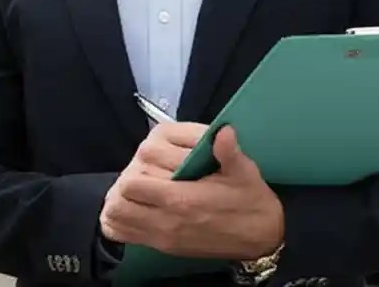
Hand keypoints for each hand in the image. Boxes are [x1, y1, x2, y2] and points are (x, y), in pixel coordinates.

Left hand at [100, 125, 283, 260]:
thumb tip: (223, 130)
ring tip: (138, 191)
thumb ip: (229, 151)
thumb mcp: (244, 172)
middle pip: (119, 202)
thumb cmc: (250, 200)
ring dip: (121, 202)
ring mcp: (163, 237)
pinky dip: (122, 222)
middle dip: (126, 184)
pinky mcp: (164, 248)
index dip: (138, 168)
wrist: (261, 236)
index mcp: (183, 199)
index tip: (155, 162)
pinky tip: (136, 210)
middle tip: (144, 174)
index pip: (132, 184)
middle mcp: (166, 221)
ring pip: (117, 219)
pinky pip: (125, 236)